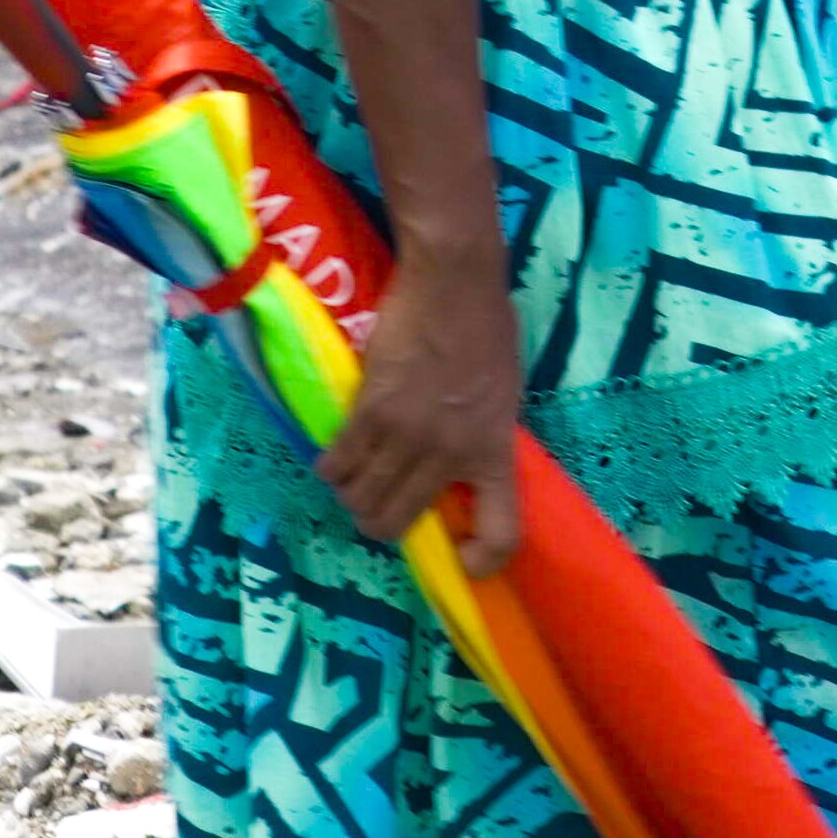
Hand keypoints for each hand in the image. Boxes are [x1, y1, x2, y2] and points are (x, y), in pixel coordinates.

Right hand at [315, 243, 528, 578]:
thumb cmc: (487, 325)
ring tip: (355, 483)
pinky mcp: (369, 410)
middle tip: (380, 507)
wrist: (454, 278)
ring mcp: (407, 434)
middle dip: (384, 524)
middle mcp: (449, 453)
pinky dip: (332, 469)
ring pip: (361, 499)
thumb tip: (460, 466)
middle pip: (399, 522)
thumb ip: (483, 434)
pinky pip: (337, 464)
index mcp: (494, 449)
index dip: (483, 559)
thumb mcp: (504, 391)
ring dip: (353, 497)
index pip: (502, 531)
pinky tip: (335, 462)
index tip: (461, 555)